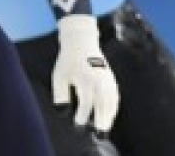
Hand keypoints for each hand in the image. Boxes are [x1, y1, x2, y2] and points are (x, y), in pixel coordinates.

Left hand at [52, 14, 118, 131]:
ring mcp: (107, 79)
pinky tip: (109, 116)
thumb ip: (60, 94)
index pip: (86, 102)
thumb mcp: (59, 76)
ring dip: (109, 116)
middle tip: (98, 133)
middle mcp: (98, 79)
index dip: (83, 115)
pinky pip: (115, 96)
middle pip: (103, 104)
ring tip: (103, 128)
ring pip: (111, 101)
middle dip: (101, 120)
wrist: (81, 41)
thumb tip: (62, 111)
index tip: (78, 124)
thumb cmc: (67, 61)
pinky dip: (113, 107)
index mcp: (85, 78)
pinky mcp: (111, 78)